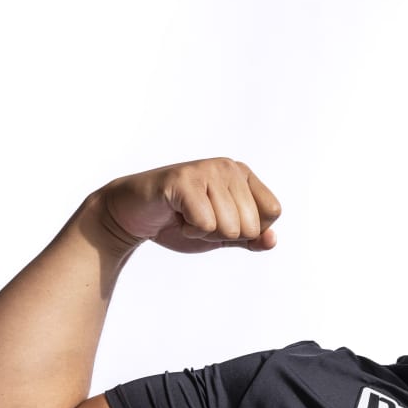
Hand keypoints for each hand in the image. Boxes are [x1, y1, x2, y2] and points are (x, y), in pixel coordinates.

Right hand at [94, 158, 281, 253]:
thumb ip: (252, 239)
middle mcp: (229, 167)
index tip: (221, 220)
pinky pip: (206, 224)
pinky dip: (190, 230)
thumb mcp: (223, 235)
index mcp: (243, 175)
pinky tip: (176, 216)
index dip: (249, 230)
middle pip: (252, 225)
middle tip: (199, 219)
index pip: (273, 213)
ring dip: (205, 233)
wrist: (134, 216)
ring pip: (230, 227)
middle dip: (224, 234)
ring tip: (186, 216)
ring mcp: (206, 170)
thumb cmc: (180, 221)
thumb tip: (272, 240)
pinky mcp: (183, 180)